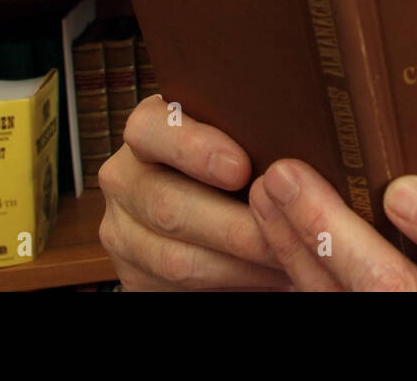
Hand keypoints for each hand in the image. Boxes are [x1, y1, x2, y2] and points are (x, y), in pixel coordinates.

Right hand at [98, 96, 292, 289]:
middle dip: (234, 225)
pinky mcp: (133, 275)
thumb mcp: (241, 135)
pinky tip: (271, 274)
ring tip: (291, 258)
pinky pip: (180, 288)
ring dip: (241, 263)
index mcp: (148, 128)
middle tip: (287, 228)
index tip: (241, 168)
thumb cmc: (244, 158)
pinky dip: (234, 284)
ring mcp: (122, 231)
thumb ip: (253, 135)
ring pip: (176, 258)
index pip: (150, 128)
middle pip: (167, 205)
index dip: (192, 148)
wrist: (216, 211)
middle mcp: (124, 177)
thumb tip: (293, 154)